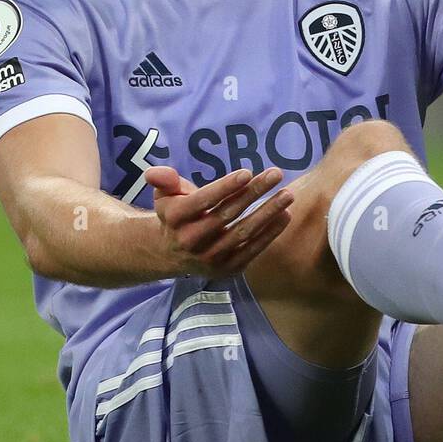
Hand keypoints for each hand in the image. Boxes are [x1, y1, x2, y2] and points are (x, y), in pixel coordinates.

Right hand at [145, 165, 292, 278]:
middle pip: (227, 214)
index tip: (247, 172)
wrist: (169, 254)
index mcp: (176, 218)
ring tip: (287, 195)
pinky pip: (252, 250)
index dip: (225, 187)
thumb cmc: (174, 215)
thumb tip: (155, 172)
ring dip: (268, 213)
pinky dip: (270, 234)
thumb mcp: (164, 195)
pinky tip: (285, 216)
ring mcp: (210, 258)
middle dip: (254, 192)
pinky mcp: (227, 269)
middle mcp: (192, 240)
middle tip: (276, 174)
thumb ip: (164, 180)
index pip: (203, 200)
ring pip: (243, 233)